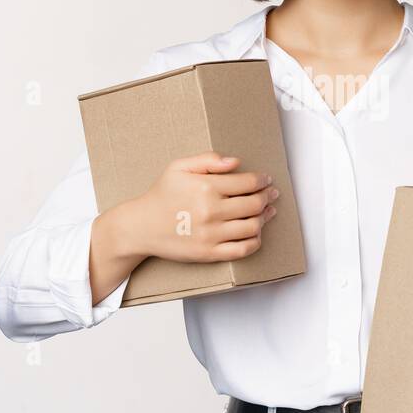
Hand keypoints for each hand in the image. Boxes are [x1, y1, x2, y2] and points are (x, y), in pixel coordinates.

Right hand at [128, 151, 279, 262]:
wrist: (142, 226)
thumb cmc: (162, 195)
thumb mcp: (179, 167)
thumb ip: (208, 160)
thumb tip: (235, 162)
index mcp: (206, 187)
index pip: (247, 183)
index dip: (262, 180)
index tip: (266, 179)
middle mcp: (211, 211)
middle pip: (254, 204)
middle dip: (267, 197)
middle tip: (271, 194)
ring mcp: (211, 234)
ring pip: (252, 227)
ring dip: (264, 218)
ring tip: (267, 212)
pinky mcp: (209, 253)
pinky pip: (242, 250)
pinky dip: (255, 241)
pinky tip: (257, 234)